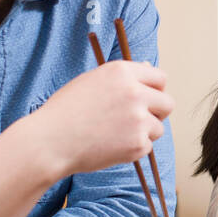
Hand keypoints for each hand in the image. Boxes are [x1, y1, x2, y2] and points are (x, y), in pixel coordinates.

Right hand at [30, 60, 174, 177]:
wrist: (49, 142)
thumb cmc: (65, 111)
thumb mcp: (91, 82)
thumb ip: (122, 77)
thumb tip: (148, 67)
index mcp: (122, 72)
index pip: (160, 78)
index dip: (156, 89)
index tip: (149, 98)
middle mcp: (135, 93)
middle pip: (167, 103)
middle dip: (157, 112)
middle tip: (139, 120)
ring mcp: (138, 119)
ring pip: (158, 127)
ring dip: (144, 132)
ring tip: (115, 135)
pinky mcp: (138, 144)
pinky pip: (147, 147)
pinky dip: (133, 149)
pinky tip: (110, 147)